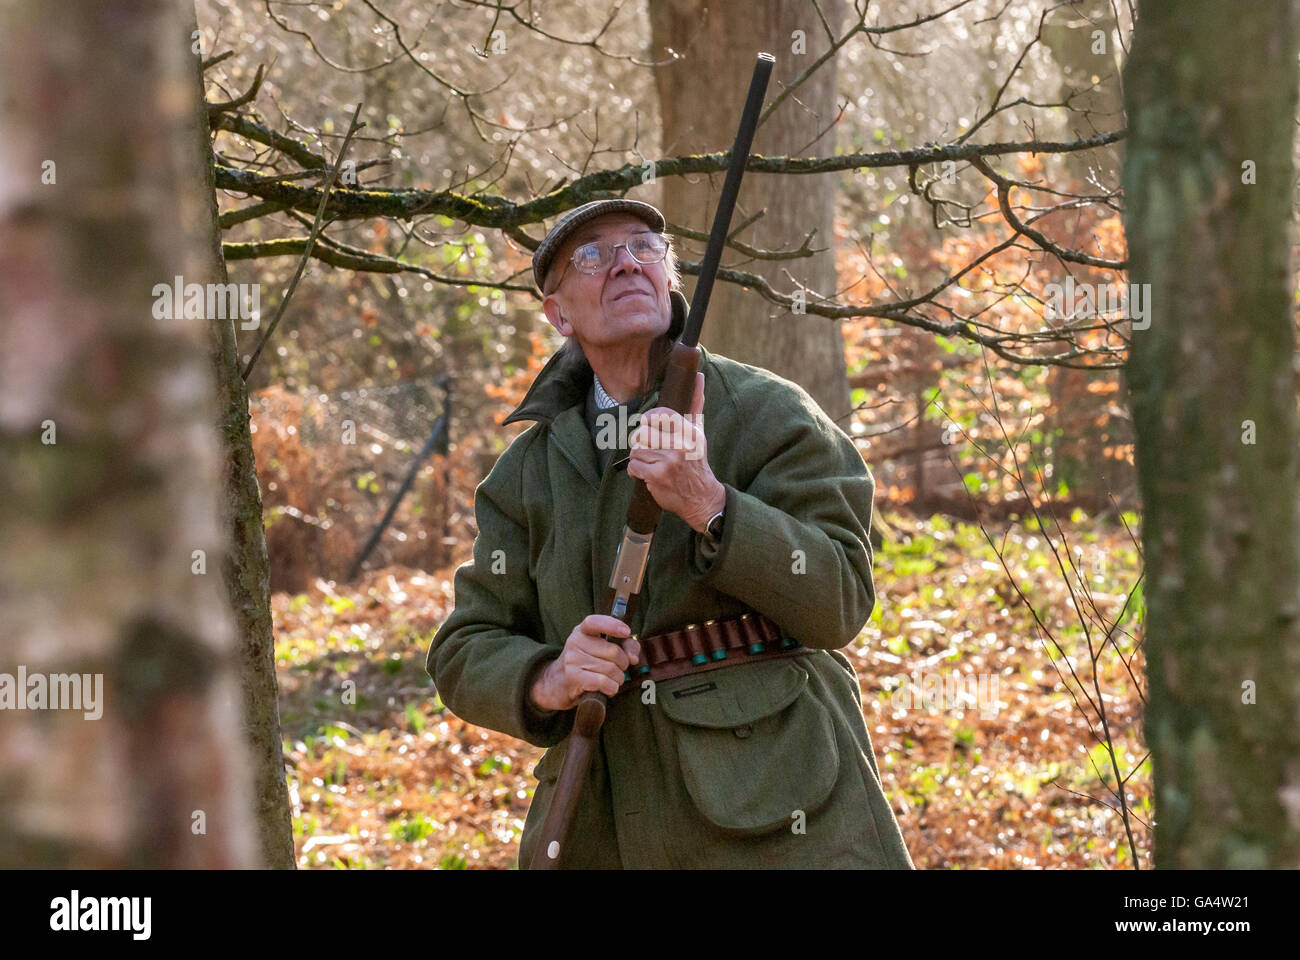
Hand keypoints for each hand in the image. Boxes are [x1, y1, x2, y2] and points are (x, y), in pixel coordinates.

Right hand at [530, 615, 641, 710]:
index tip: (626, 632)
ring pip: (610, 669)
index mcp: (582, 631)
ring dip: (618, 678)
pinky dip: (611, 687)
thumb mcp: (602, 650)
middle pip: (613, 651)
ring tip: (613, 680)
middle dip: (623, 663)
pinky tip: (609, 688)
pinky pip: (602, 681)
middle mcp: (575, 642)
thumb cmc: (586, 664)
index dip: (612, 625)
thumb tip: (633, 657)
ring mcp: (572, 660)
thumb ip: (624, 647)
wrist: (557, 683)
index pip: (594, 622)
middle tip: (620, 669)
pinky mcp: (573, 677)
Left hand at [627, 372, 724, 531]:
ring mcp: (668, 461)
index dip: (650, 419)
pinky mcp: (657, 476)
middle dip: (643, 443)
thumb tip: (698, 376)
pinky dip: (635, 472)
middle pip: (643, 433)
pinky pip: (633, 466)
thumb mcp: (699, 434)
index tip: (650, 425)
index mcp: (689, 432)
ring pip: (636, 450)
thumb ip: (696, 406)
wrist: (702, 498)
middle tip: (651, 451)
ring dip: (639, 459)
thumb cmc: (697, 463)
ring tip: (652, 465)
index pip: (661, 414)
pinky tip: (648, 476)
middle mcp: (680, 445)